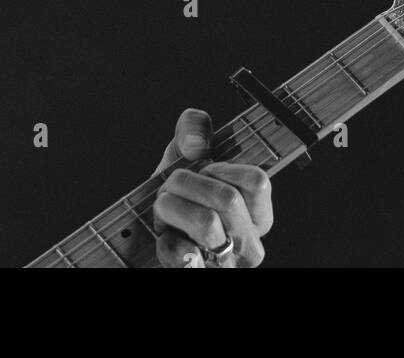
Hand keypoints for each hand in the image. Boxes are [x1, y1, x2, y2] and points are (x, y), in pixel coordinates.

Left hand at [152, 108, 272, 267]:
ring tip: (165, 211)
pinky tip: (166, 239)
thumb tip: (197, 144)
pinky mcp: (199, 275)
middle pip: (227, 198)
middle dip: (185, 182)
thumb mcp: (182, 152)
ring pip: (206, 222)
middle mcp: (249, 244)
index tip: (204, 170)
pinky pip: (184, 255)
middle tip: (171, 188)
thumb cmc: (176, 195)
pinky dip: (165, 240)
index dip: (222, 168)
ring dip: (170, 207)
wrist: (145, 234)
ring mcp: (227, 266)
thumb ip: (193, 127)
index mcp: (256, 214)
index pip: (258, 181)